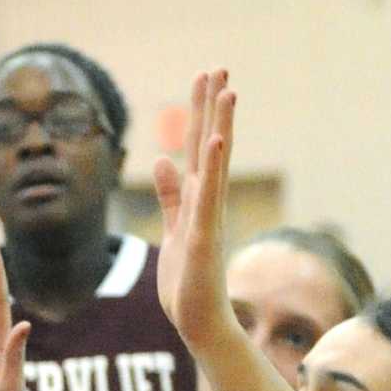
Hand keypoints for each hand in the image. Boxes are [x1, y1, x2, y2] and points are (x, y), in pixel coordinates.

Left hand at [151, 70, 236, 349]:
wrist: (199, 323)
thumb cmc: (188, 283)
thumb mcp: (172, 231)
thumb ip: (170, 196)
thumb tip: (163, 160)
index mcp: (196, 201)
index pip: (197, 148)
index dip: (200, 113)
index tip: (205, 78)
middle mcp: (207, 203)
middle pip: (209, 145)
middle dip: (212, 107)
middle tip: (220, 66)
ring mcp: (208, 217)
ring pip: (215, 163)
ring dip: (221, 126)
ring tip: (227, 90)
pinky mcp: (204, 236)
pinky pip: (210, 196)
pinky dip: (212, 168)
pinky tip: (216, 140)